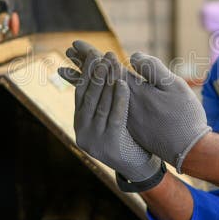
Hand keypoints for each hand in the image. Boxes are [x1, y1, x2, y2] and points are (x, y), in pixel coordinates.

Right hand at [58, 51, 163, 190]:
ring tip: (112, 62)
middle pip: (89, 95)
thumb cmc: (126, 138)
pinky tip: (124, 83)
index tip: (92, 52)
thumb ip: (101, 100)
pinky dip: (119, 98)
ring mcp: (94, 139)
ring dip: (107, 80)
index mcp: (80, 122)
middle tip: (103, 53)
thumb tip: (96, 73)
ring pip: (101, 103)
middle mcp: (82, 130)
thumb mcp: (109, 119)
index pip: (79, 90)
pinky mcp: (110, 144)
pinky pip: (115, 116)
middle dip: (96, 72)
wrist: (138, 167)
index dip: (85, 71)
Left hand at [63, 41, 210, 171]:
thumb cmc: (185, 116)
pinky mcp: (126, 126)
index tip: (77, 45)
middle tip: (69, 49)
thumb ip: (154, 70)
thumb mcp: (175, 88)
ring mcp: (122, 117)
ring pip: (95, 95)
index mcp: (134, 93)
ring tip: (66, 68)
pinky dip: (91, 96)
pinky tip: (87, 90)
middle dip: (84, 63)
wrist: (188, 150)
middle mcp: (123, 105)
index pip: (107, 69)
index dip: (92, 55)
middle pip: (97, 80)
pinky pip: (100, 107)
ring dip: (83, 79)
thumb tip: (132, 56)